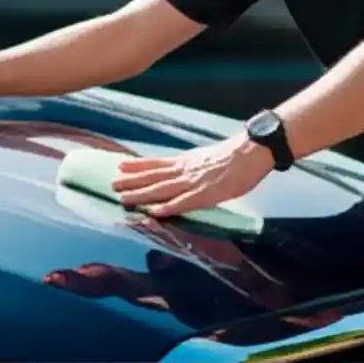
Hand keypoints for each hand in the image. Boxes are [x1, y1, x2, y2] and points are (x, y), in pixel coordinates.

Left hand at [111, 137, 273, 217]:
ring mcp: (194, 182)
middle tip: (112, 184)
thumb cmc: (235, 155)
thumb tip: (183, 167)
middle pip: (154, 176)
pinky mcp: (206, 194)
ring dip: (142, 194)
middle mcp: (185, 170)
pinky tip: (154, 211)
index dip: (137, 166)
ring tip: (124, 197)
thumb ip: (192, 164)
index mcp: (186, 161)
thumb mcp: (206, 156)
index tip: (120, 166)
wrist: (251, 151)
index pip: (157, 163)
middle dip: (132, 181)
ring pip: (163, 189)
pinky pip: (183, 202)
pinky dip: (168, 207)